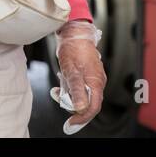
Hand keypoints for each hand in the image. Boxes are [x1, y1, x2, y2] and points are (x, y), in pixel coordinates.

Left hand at [52, 20, 105, 134]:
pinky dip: (69, 88)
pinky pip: (79, 87)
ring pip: (82, 95)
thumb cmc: (73, 49)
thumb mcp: (71, 72)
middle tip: (60, 100)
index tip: (71, 123)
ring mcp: (92, 78)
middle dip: (73, 105)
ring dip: (69, 96)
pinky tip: (62, 83)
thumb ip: (77, 91)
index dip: (83, 117)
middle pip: (88, 103)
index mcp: (96, 82)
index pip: (93, 107)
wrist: (73, 33)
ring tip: (58, 90)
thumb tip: (81, 108)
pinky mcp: (87, 74)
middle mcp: (97, 82)